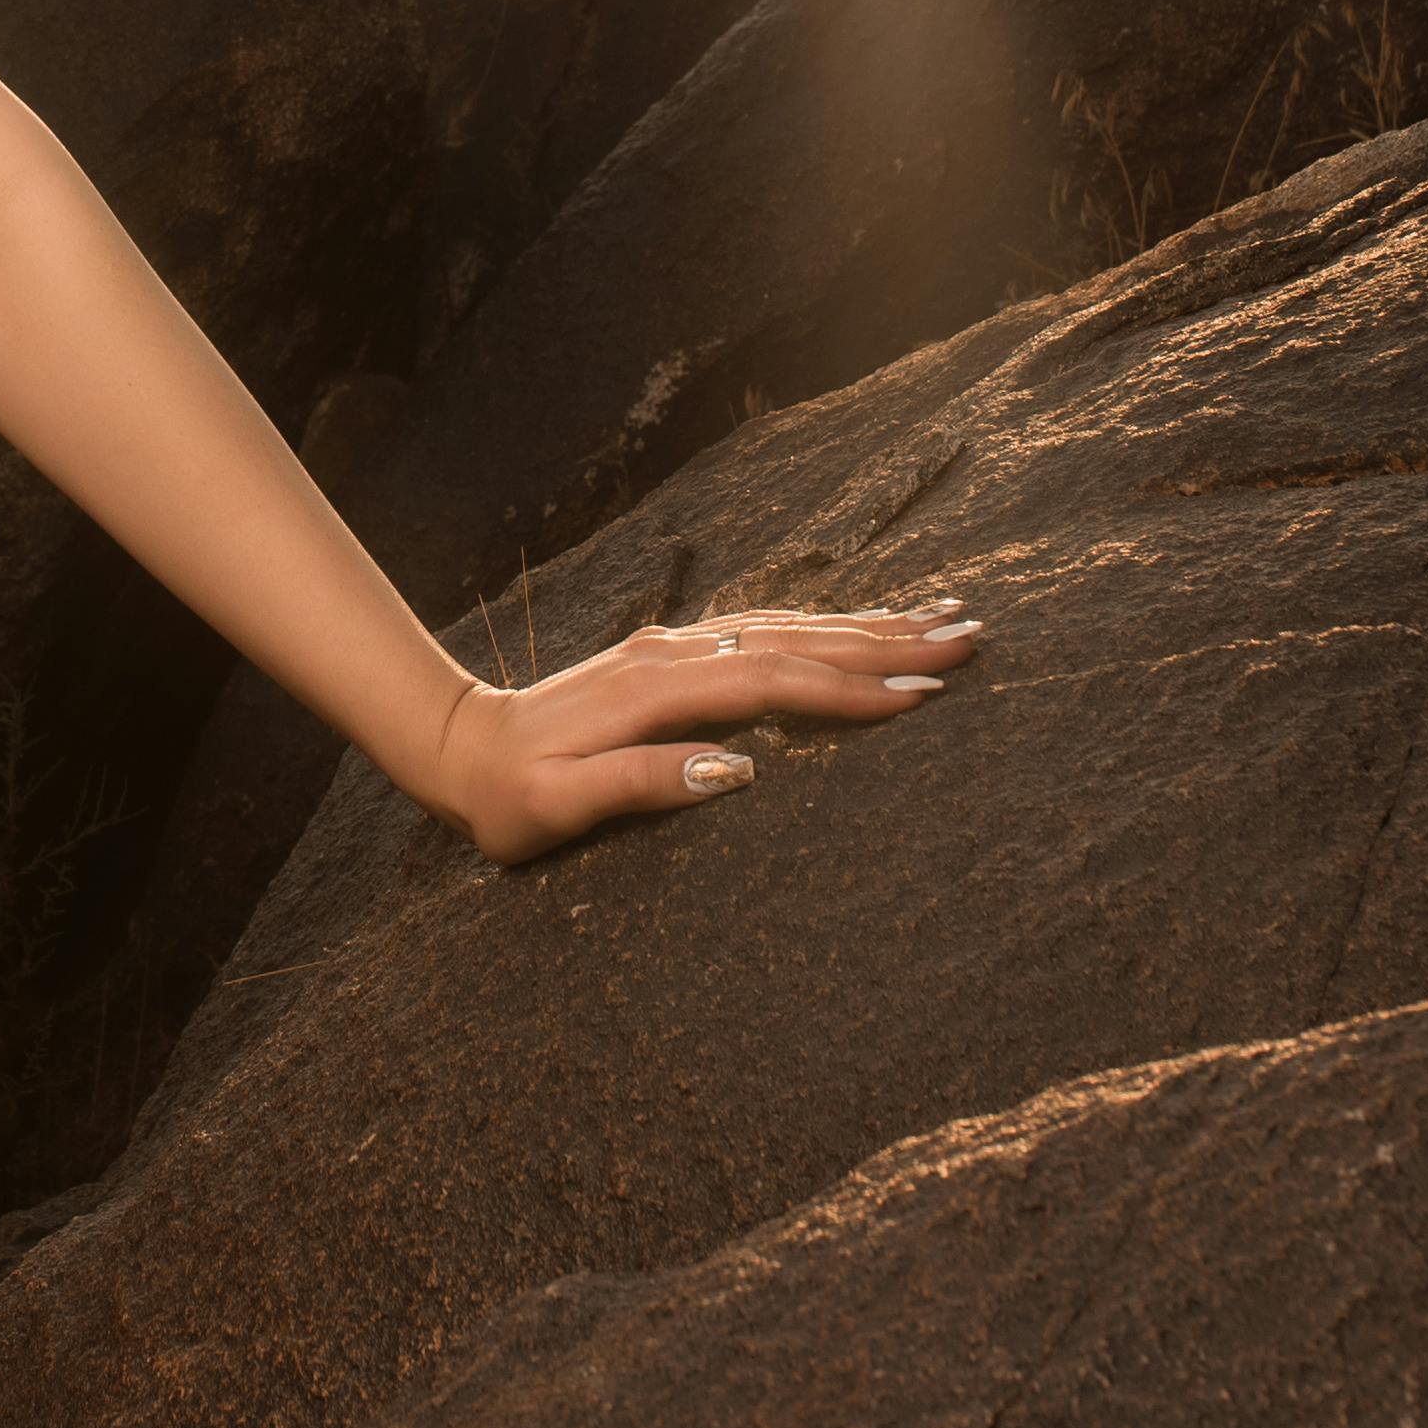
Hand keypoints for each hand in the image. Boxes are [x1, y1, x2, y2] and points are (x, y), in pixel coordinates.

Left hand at [418, 595, 984, 862]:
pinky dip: (821, 626)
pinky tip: (858, 626)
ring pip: (787, 627)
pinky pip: (764, 631)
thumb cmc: (508, 794)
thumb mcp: (557, 806)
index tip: (920, 695)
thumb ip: (641, 784)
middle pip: (796, 640)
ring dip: (865, 625)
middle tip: (969, 636)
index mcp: (656, 688)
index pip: (773, 682)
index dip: (848, 690)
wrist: (459, 743)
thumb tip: (736, 769)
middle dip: (886, 641)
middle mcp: (674, 652)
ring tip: (938, 622)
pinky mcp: (673, 652)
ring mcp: (675, 646)